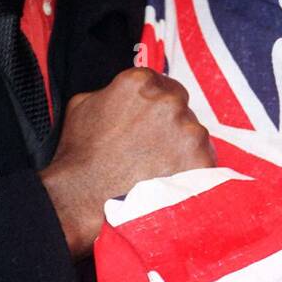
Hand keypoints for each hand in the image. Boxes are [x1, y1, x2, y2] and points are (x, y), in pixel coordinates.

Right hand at [39, 67, 215, 258]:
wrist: (79, 199)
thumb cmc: (77, 156)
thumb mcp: (83, 105)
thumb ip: (111, 91)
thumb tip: (126, 97)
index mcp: (142, 82)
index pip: (163, 84)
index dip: (155, 106)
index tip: (150, 123)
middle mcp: (169, 100)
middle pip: (181, 108)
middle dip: (169, 125)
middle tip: (152, 149)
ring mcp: (188, 130)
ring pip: (194, 134)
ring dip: (181, 148)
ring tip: (158, 170)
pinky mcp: (201, 161)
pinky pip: (204, 161)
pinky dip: (191, 171)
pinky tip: (169, 182)